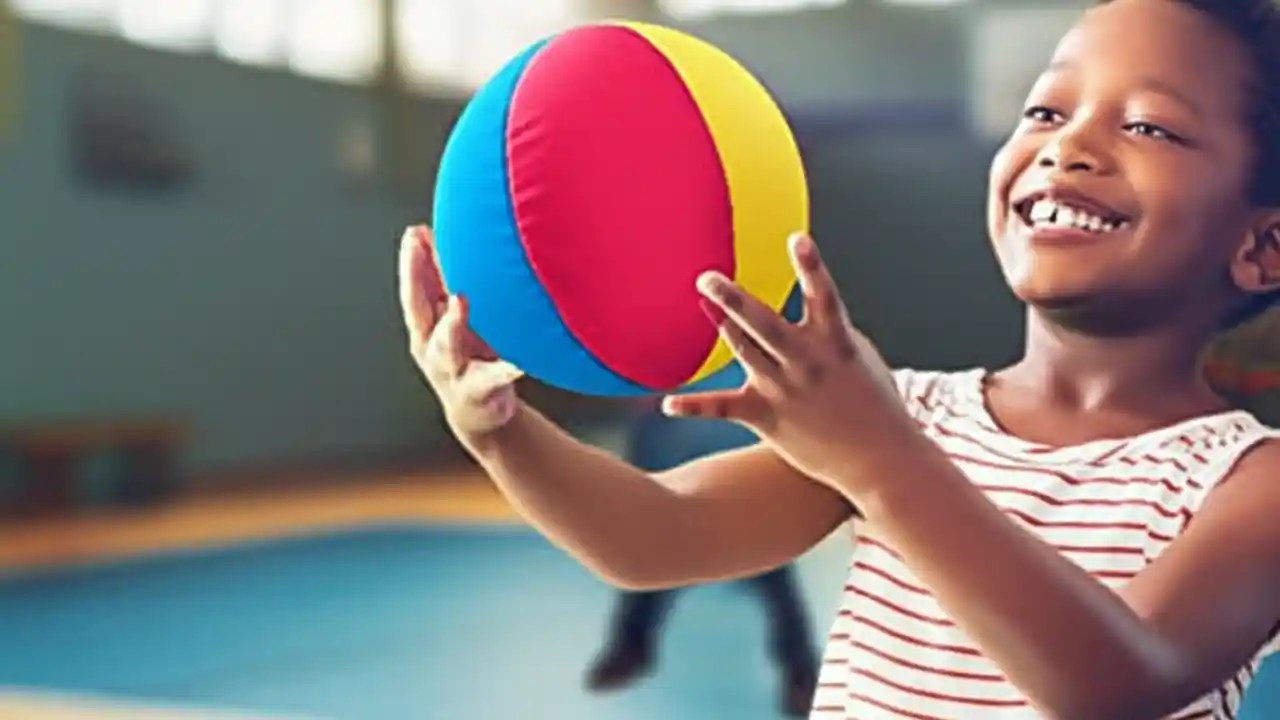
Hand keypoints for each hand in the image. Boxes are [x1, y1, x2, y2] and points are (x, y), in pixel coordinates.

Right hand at [398, 225, 523, 437]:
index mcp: (427, 328)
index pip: (415, 290)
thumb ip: (446, 285)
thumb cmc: (469, 356)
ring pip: (446, 345)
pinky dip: (506, 368)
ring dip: (450, 322)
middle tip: (418, 246)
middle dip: (415, 277)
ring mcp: (452, 371)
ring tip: (458, 299)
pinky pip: (493, 377)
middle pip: (418, 310)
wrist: (477, 414)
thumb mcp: (455, 322)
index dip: (412, 261)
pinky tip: (520, 360)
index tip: (415, 232)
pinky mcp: (479, 392)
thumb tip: (435, 237)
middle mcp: (432, 348)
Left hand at [662, 233, 916, 494]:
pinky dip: (695, 407)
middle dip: (734, 299)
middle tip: (707, 278)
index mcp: (837, 343)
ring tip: (703, 300)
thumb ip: (830, 328)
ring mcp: (785, 390)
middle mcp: (807, 363)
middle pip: (764, 324)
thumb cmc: (876, 404)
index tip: (797, 239)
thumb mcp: (861, 355)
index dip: (812, 266)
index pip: (823, 295)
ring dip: (722, 325)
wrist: (881, 460)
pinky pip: (725, 410)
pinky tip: (668, 404)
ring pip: (745, 350)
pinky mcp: (769, 419)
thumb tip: (809, 303)